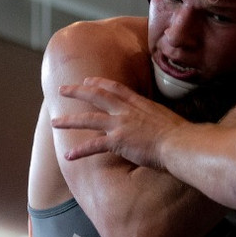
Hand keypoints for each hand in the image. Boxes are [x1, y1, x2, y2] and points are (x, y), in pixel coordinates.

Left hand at [52, 79, 185, 166]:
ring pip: (88, 119)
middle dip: (77, 92)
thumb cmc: (180, 135)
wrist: (180, 143)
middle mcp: (126, 110)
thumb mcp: (167, 118)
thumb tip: (159, 123)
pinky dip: (80, 151)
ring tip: (55, 122)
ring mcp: (120, 124)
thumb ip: (155, 118)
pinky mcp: (118, 141)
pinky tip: (68, 156)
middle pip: (96, 95)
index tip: (88, 80)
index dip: (99, 83)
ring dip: (69, 121)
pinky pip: (93, 146)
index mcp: (139, 103)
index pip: (115, 88)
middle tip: (62, 90)